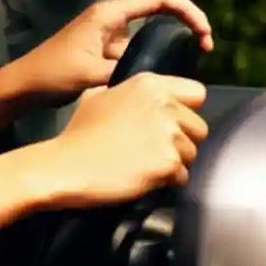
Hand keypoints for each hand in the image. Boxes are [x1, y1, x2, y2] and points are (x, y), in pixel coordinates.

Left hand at [12, 0, 212, 96]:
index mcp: (107, 13)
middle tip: (206, 47)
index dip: (189, 10)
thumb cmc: (51, 74)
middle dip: (187, 23)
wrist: (24, 85)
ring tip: (191, 60)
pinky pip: (137, 46)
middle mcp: (109, 16)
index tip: (205, 32)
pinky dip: (153, 55)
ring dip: (171, 42)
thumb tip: (159, 77)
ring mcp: (108, 30)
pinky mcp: (105, 46)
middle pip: (160, 9)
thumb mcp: (93, 74)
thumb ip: (126, 71)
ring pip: (150, 30)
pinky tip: (161, 74)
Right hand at [41, 73, 207, 207]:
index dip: (185, 110)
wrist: (67, 166)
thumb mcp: (96, 97)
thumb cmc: (78, 134)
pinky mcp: (168, 162)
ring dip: (174, 162)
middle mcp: (165, 105)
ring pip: (192, 153)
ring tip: (145, 164)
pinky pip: (183, 176)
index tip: (168, 122)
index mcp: (149, 84)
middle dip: (181, 140)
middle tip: (153, 148)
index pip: (196, 93)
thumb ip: (124, 92)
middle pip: (199, 126)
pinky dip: (166, 181)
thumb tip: (135, 97)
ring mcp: (168, 134)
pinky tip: (143, 177)